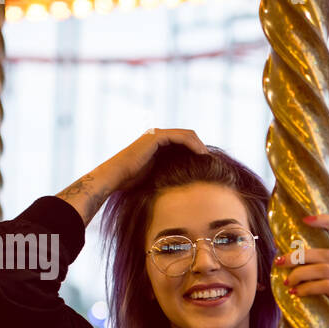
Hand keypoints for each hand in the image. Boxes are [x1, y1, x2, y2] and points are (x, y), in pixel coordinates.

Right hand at [57, 128, 208, 224]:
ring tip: (210, 159)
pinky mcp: (156, 137)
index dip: (196, 152)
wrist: (115, 178)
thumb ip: (168, 177)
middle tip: (213, 161)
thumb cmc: (131, 184)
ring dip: (200, 146)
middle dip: (201, 147)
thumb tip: (183, 192)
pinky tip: (202, 156)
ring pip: (187, 135)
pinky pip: (181, 137)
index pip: (183, 144)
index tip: (208, 165)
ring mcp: (156, 135)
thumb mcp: (156, 180)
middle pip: (187, 137)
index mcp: (157, 145)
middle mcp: (157, 137)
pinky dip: (193, 145)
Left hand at [276, 214, 328, 327]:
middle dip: (299, 256)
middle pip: (325, 252)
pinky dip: (307, 288)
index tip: (305, 220)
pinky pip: (326, 285)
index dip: (325, 221)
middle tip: (279, 262)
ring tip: (287, 282)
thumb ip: (316, 264)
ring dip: (300, 274)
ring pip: (324, 268)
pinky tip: (297, 293)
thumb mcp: (328, 280)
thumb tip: (282, 253)